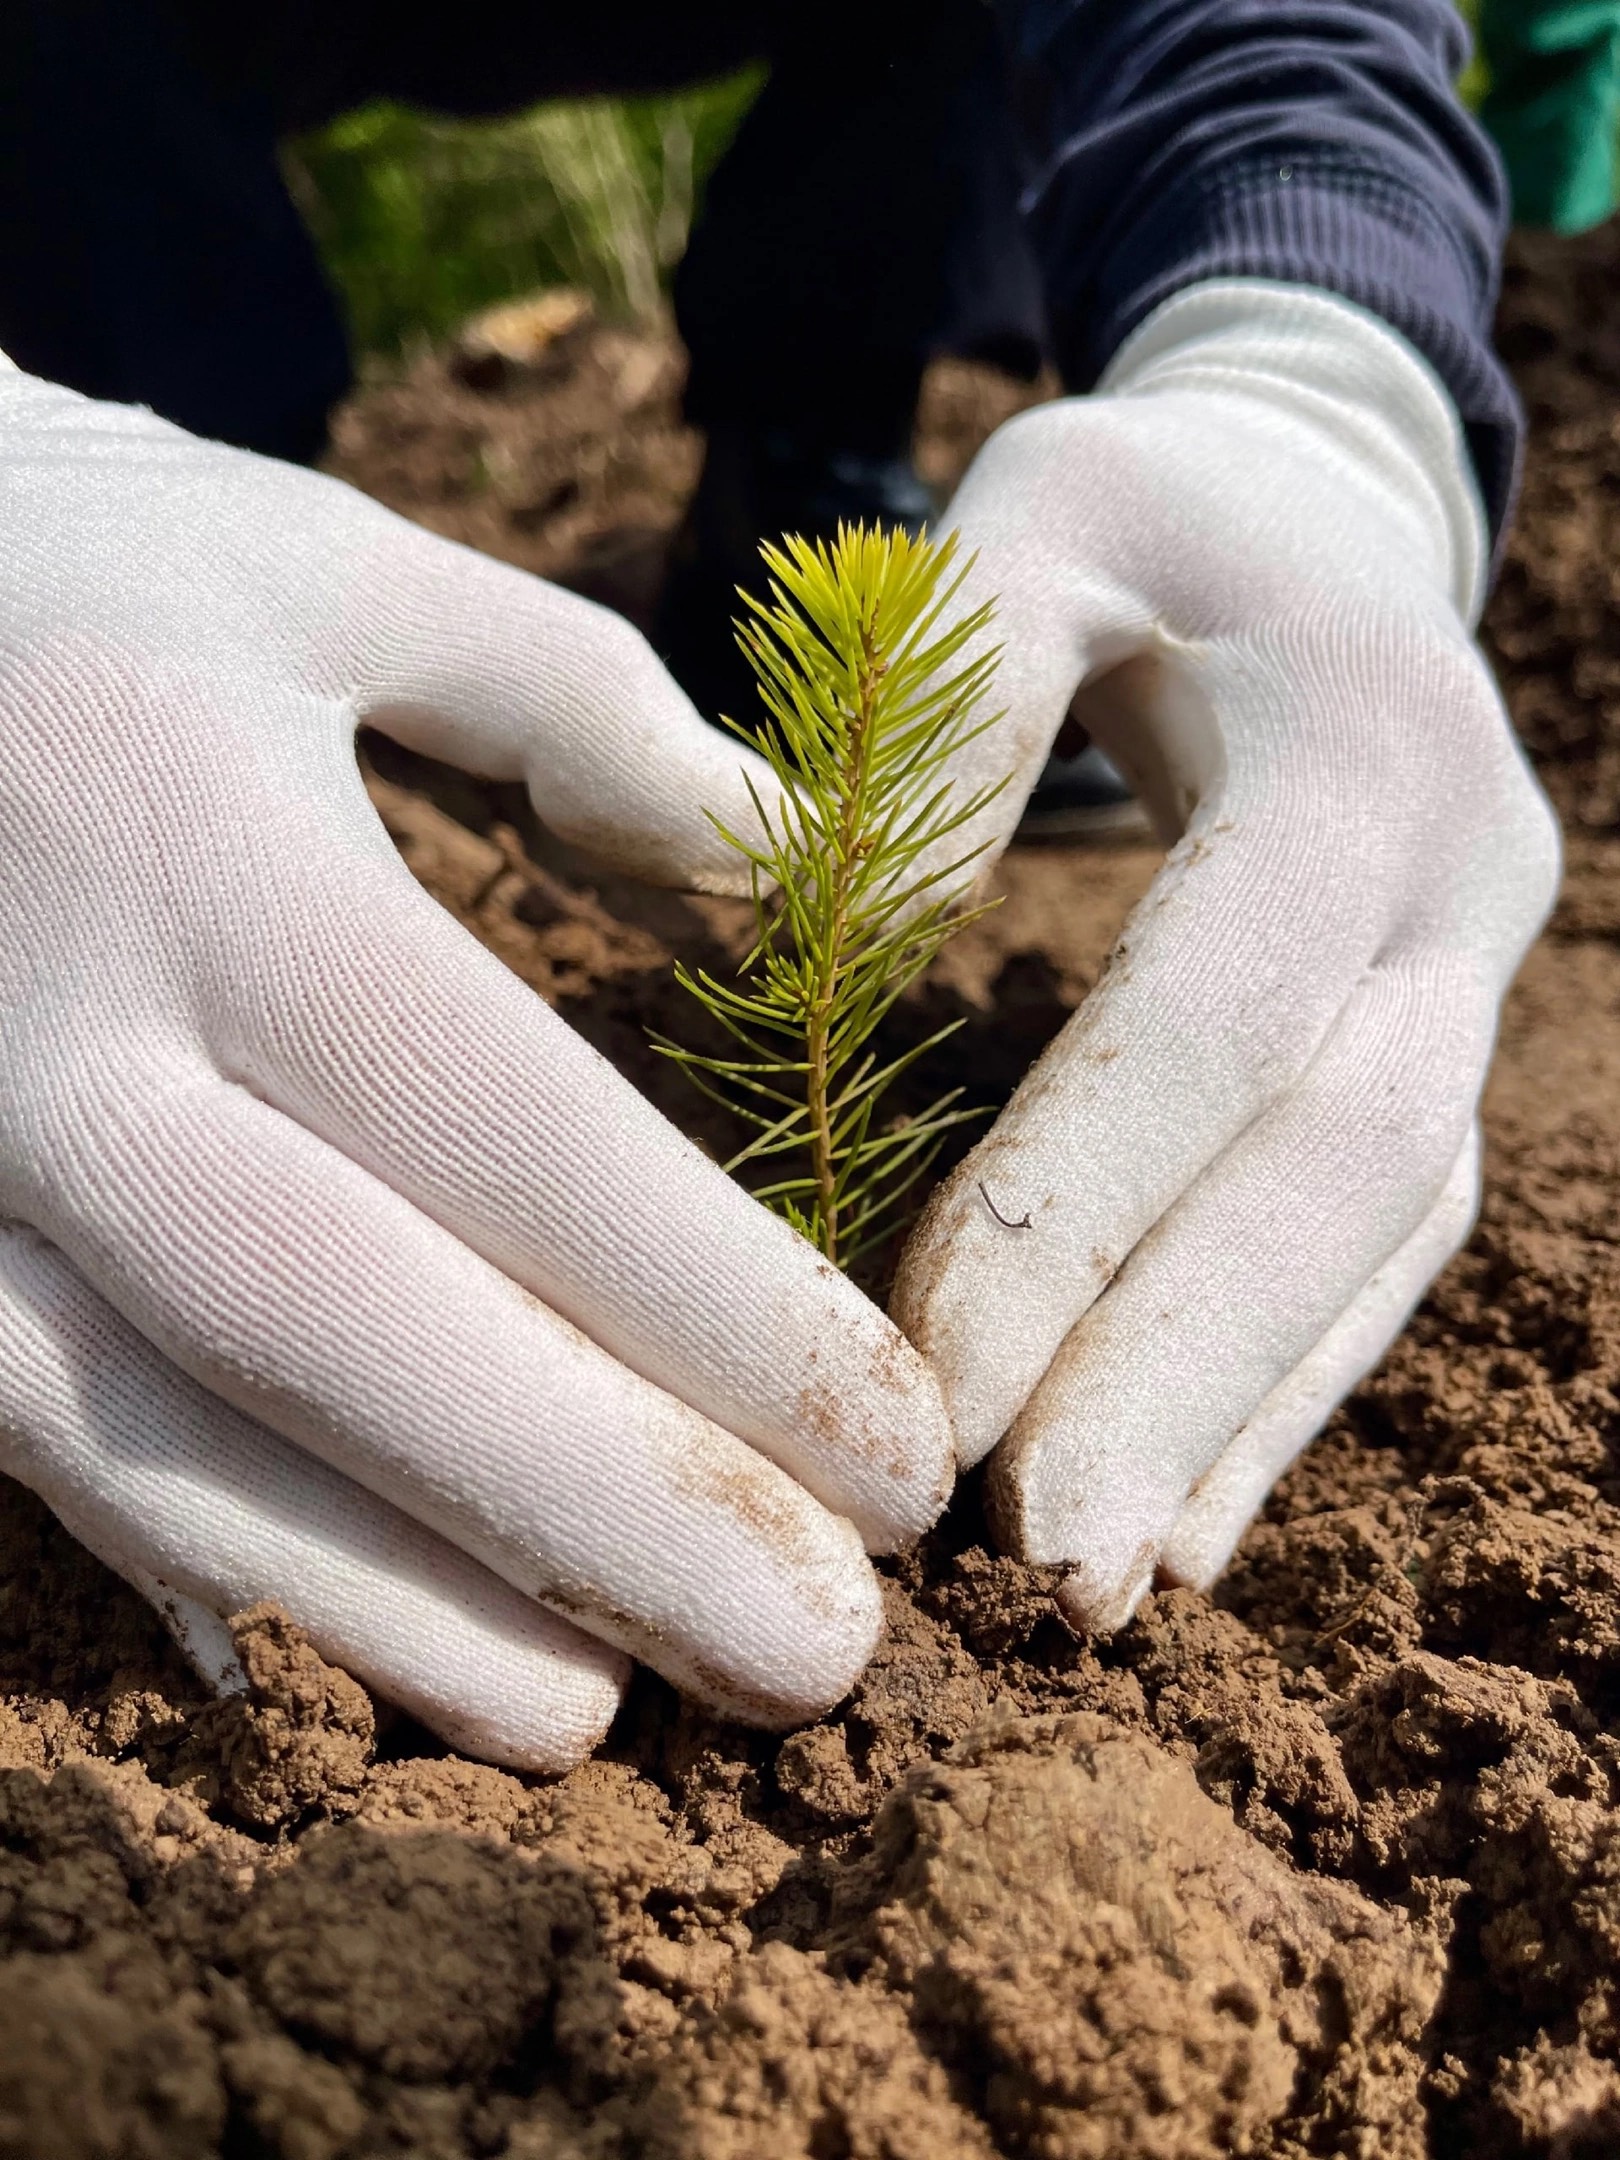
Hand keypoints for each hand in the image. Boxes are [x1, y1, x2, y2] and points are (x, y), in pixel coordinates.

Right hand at [0, 365, 953, 1766]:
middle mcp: (46, 1033)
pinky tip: (308, 1667)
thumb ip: (585, 717)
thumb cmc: (82, 566)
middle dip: (598, 1518)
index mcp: (198, 841)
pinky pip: (18, 1426)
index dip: (719, 1316)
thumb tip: (791, 865)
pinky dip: (172, 1555)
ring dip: (383, 1605)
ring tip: (591, 1727)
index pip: (507, 1130)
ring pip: (151, 1435)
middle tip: (821, 1664)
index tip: (900, 1456)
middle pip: (343, 1327)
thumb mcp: (329, 572)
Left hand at [894, 282, 1558, 1627]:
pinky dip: (1283, 1394)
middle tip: (1039, 1572)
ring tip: (1105, 1600)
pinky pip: (1382, 1252)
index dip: (1084, 1204)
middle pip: (1339, 1173)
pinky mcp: (1434, 1057)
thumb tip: (818, 914)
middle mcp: (1457, 891)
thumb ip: (946, 698)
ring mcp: (1466, 989)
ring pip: (1379, 1243)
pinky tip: (1192, 1529)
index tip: (928, 1384)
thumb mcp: (1039, 521)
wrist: (1327, 526)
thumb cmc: (1146, 526)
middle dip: (1183, 1378)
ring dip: (1240, 1428)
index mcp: (1360, 748)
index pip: (1222, 1013)